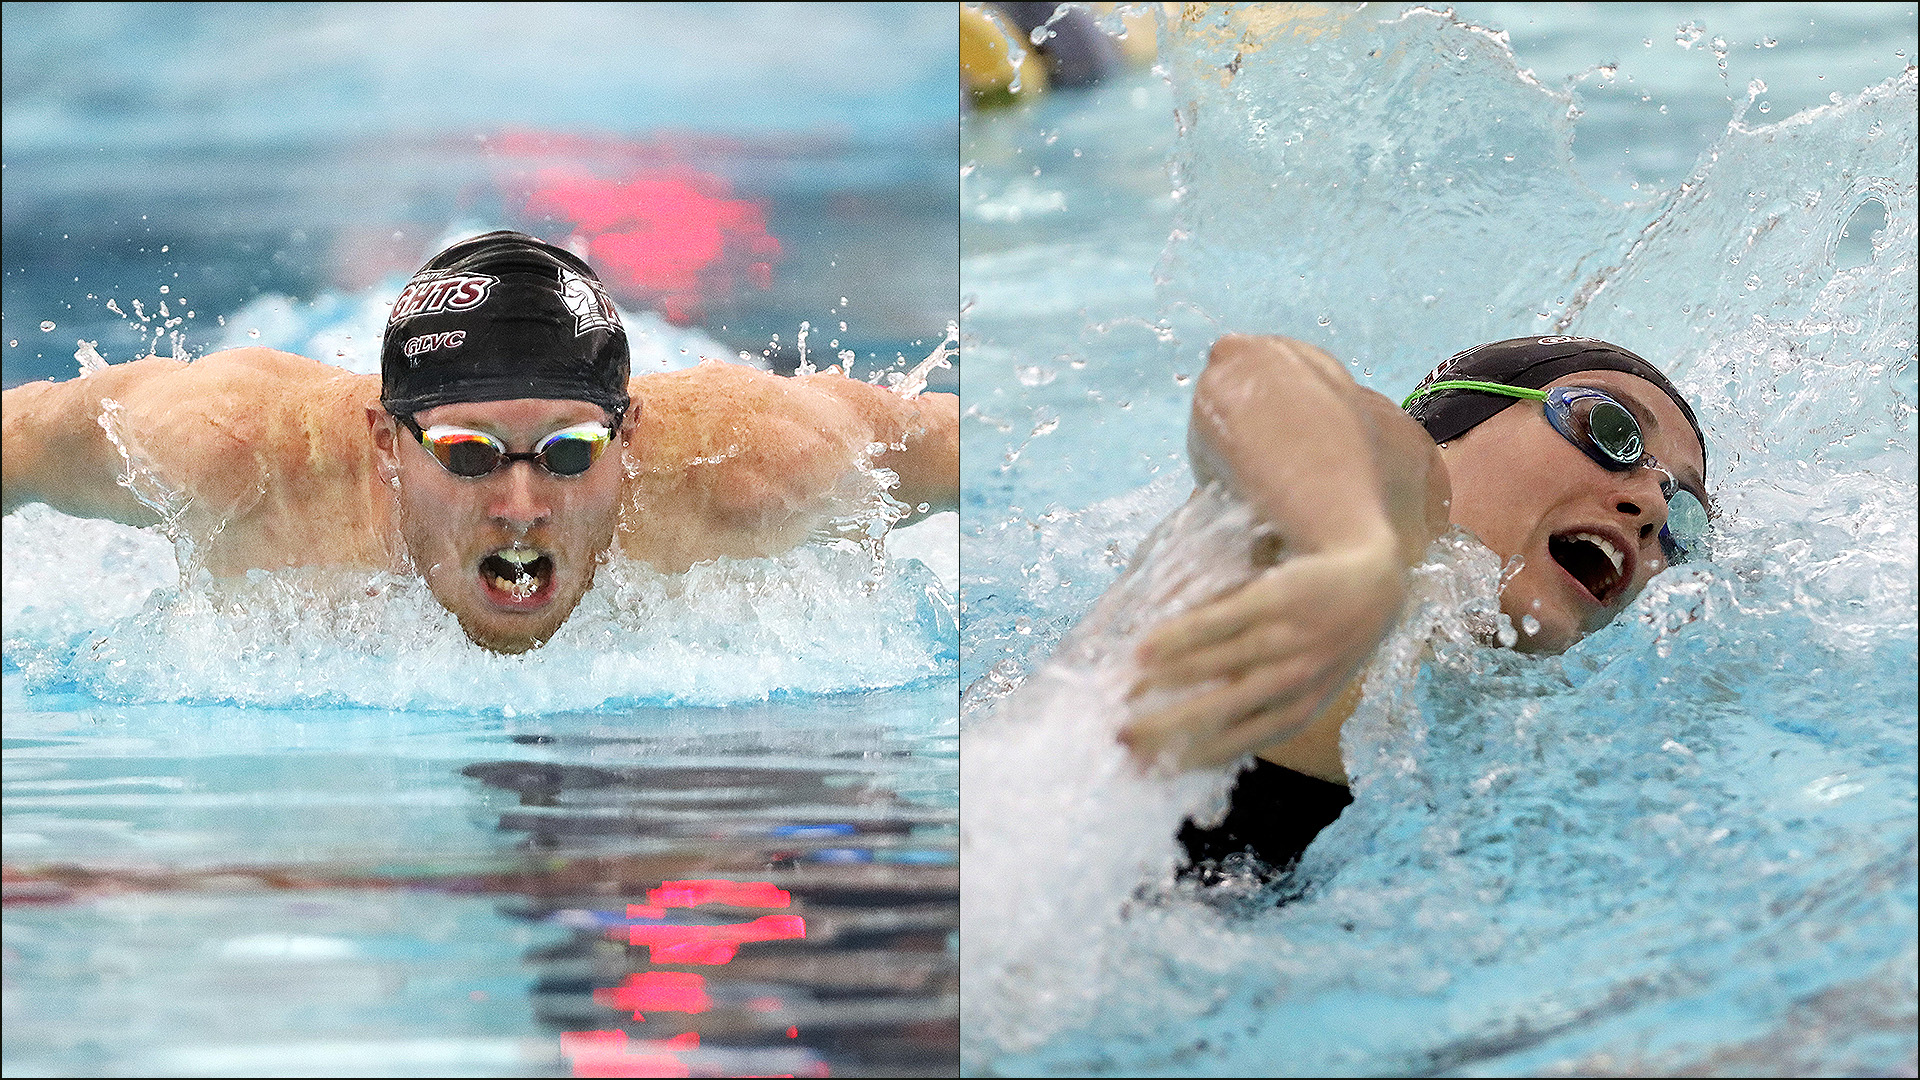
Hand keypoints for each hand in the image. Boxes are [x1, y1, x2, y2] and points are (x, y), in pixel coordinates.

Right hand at [1119, 535, 1405, 770]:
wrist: (1372, 586)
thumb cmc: (1323, 650)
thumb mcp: (1304, 694)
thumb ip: (1257, 717)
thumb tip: (1191, 751)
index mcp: (1295, 715)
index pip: (1230, 745)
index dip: (1183, 758)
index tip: (1141, 769)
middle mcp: (1291, 681)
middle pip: (1214, 711)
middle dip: (1163, 727)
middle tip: (1121, 737)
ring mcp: (1283, 639)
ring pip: (1211, 665)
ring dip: (1163, 679)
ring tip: (1124, 692)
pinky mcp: (1274, 600)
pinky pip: (1215, 622)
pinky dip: (1177, 637)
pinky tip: (1145, 649)